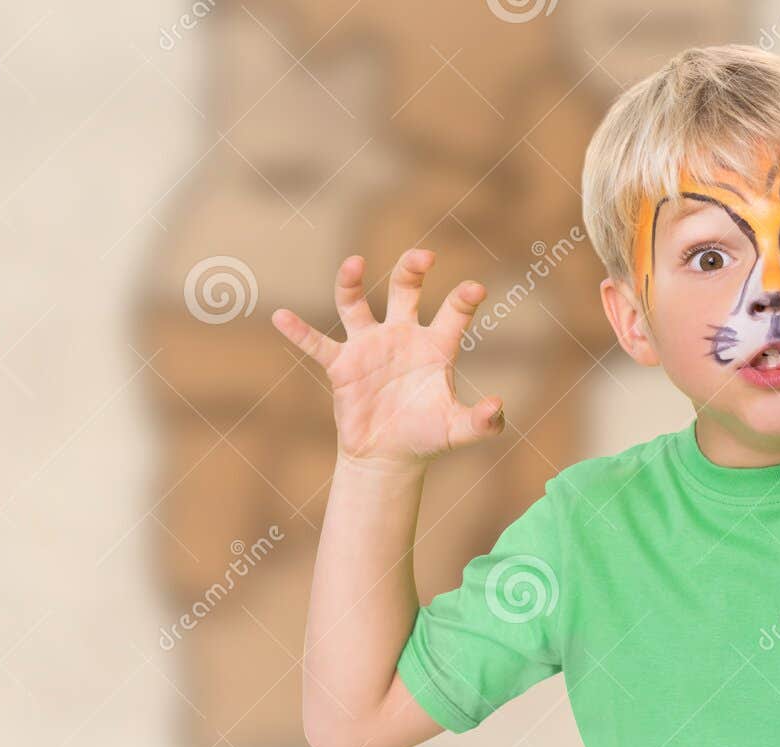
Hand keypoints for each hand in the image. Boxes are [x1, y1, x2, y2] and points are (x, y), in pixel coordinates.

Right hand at [272, 249, 504, 471]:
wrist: (388, 457)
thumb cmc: (427, 437)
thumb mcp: (457, 430)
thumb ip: (482, 422)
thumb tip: (498, 407)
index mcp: (436, 346)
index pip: (453, 313)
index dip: (464, 300)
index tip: (475, 290)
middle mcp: (403, 336)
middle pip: (406, 290)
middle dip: (412, 270)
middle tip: (423, 256)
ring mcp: (369, 346)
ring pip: (357, 305)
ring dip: (353, 283)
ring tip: (354, 263)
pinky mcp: (341, 365)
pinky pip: (316, 344)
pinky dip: (299, 332)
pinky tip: (281, 316)